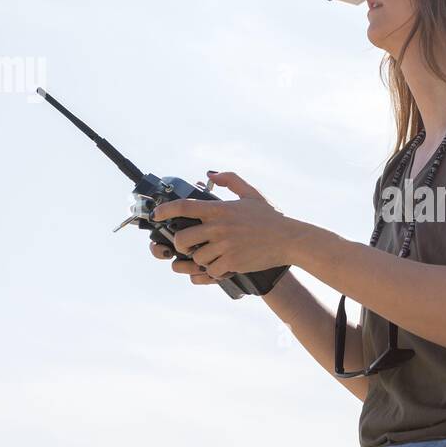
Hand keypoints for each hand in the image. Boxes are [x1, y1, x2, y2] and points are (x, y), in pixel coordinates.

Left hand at [152, 171, 297, 277]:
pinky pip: (212, 270)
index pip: (184, 207)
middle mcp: (219, 228)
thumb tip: (210, 175)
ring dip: (200, 258)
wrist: (289, 240)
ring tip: (210, 255)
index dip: (165, 210)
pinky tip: (222, 265)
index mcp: (220, 209)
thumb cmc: (270, 217)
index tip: (157, 215)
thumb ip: (230, 180)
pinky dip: (214, 270)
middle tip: (185, 244)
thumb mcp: (252, 193)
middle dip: (179, 244)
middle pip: (182, 238)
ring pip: (197, 257)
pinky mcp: (232, 262)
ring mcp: (225, 246)